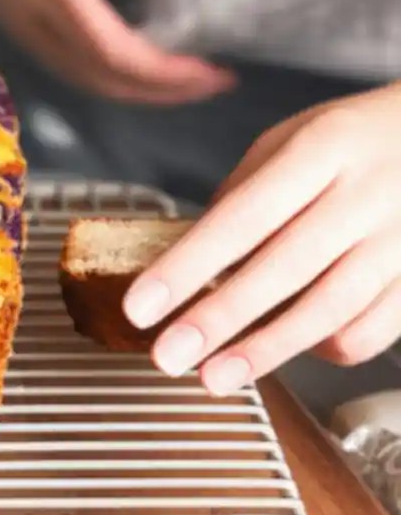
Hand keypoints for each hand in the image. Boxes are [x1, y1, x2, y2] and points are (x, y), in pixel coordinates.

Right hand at [0, 0, 234, 103]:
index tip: (215, 73)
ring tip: (181, 82)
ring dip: (133, 87)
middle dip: (157, 91)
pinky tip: (133, 63)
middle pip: (98, 78)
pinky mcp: (16, 14)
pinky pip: (67, 60)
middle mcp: (29, 21)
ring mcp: (18, 22)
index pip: (113, 54)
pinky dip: (108, 71)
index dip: (164, 73)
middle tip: (212, 84)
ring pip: (80, 75)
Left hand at [124, 83, 400, 392]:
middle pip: (284, 267)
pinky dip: (324, 347)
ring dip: (266, 349)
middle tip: (169, 355)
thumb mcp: (295, 138)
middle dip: (219, 318)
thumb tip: (191, 255)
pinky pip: (372, 329)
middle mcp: (369, 194)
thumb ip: (244, 193)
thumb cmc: (357, 139)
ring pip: (331, 307)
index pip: (241, 216)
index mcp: (322, 149)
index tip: (142, 304)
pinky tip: (288, 349)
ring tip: (213, 377)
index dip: (187, 265)